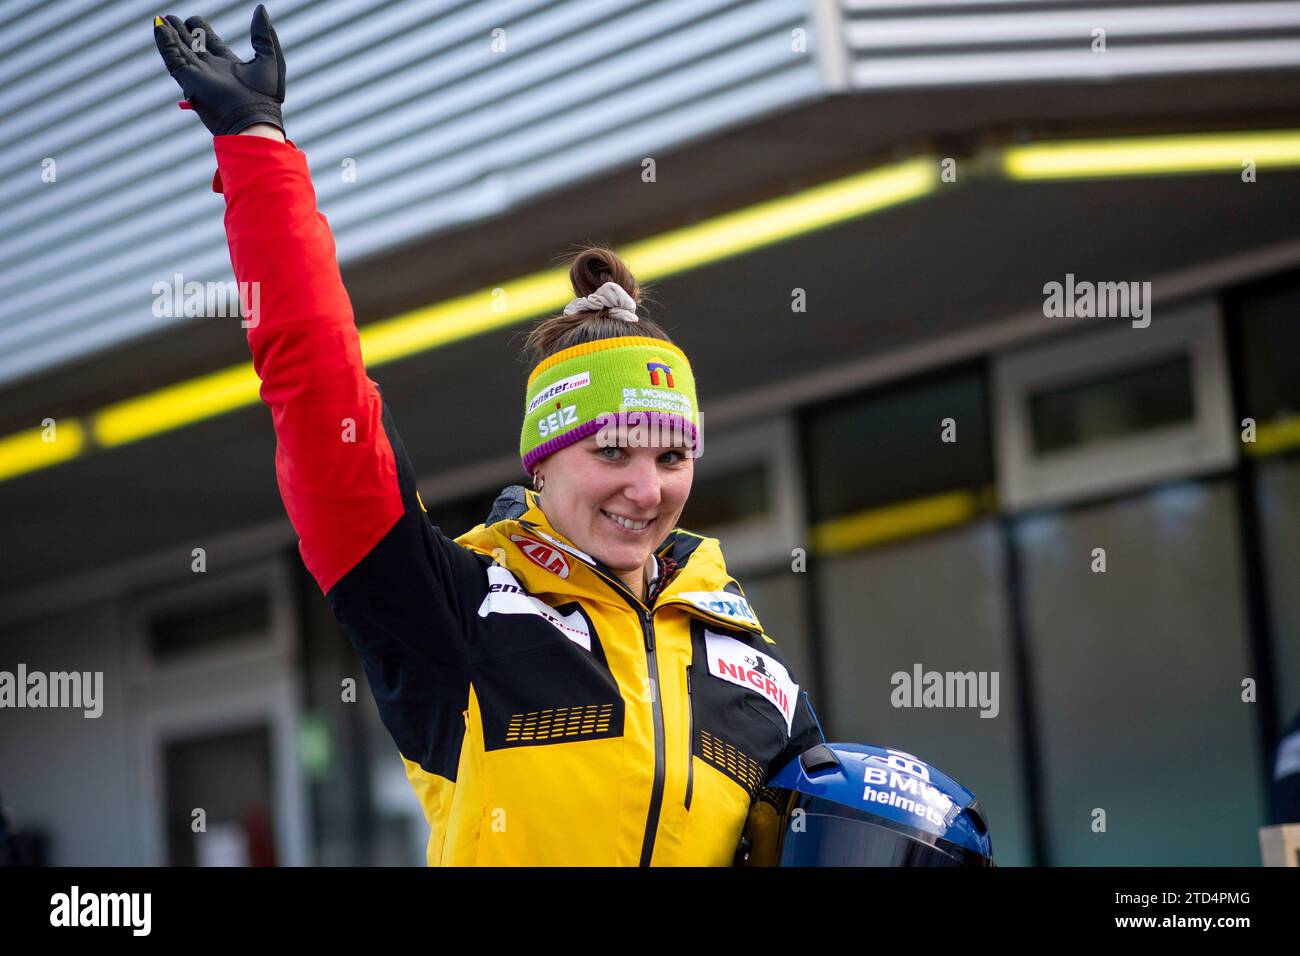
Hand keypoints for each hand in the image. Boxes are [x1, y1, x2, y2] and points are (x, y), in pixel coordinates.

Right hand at [153, 4, 285, 136]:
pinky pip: (173, 59)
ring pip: (181, 50)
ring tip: (162, 19)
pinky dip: (165, 44)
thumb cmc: (266, 97)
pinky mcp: (189, 81)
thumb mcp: (270, 59)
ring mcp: (200, 76)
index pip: (212, 44)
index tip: (194, 19)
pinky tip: (159, 29)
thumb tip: (260, 9)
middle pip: (193, 46)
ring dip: (170, 35)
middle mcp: (213, 71)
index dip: (203, 30)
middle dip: (182, 31)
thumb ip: (262, 35)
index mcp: (231, 67)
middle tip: (171, 17)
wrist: (254, 123)